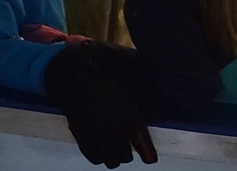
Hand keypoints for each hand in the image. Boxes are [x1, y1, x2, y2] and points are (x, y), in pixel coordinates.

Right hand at [44, 44, 157, 167]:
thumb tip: (159, 121)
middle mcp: (116, 129)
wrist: (78, 75)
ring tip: (109, 148)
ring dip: (112, 156)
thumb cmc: (108, 82)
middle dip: (126, 153)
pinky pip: (94, 157)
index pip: (145, 148)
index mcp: (131, 117)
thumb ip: (147, 109)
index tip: (149, 157)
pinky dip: (98, 156)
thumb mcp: (131, 93)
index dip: (148, 154)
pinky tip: (98, 150)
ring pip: (111, 160)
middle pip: (126, 157)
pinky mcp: (81, 135)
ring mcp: (98, 134)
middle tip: (122, 147)